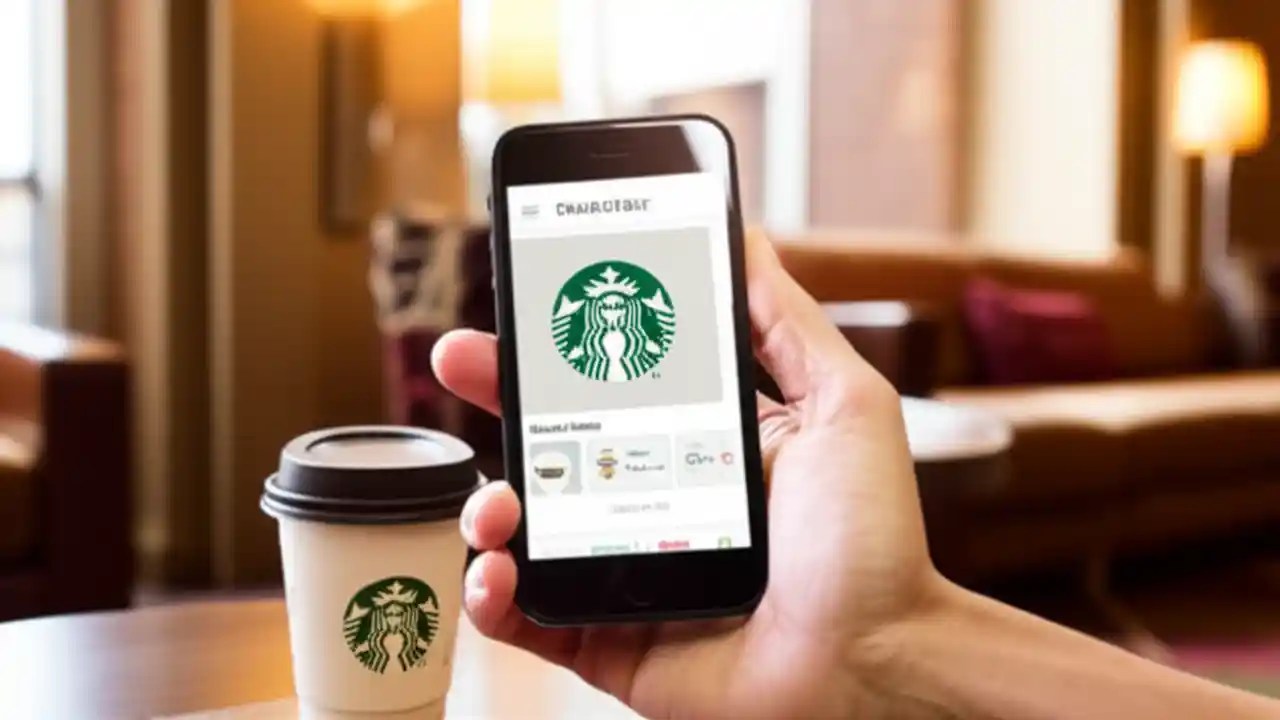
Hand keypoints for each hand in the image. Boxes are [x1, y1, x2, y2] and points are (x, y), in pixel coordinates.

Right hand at [431, 230, 943, 718]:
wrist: (877, 661)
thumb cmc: (872, 540)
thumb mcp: (841, 405)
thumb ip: (784, 323)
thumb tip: (747, 237)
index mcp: (697, 445)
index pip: (611, 384)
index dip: (560, 344)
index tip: (527, 301)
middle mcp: (651, 503)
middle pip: (550, 443)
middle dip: (496, 395)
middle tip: (461, 358)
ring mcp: (622, 573)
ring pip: (524, 528)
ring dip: (487, 504)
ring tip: (500, 501)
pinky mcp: (607, 640)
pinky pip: (526, 617)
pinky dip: (492, 596)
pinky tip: (496, 572)